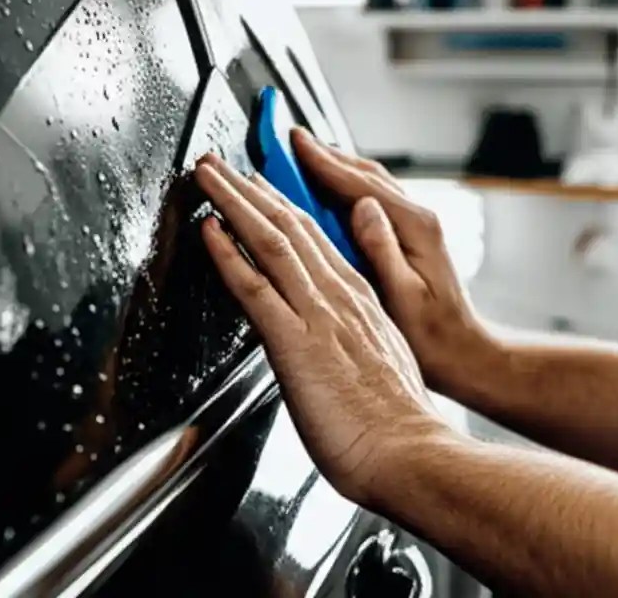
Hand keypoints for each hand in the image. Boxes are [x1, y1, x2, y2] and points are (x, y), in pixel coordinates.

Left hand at [194, 154, 448, 507]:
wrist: (410, 453)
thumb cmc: (396, 426)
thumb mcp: (385, 363)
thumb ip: (362, 337)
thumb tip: (349, 336)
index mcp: (359, 302)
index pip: (316, 239)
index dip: (283, 206)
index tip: (262, 186)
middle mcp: (338, 296)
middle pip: (289, 226)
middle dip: (251, 189)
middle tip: (222, 164)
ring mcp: (317, 314)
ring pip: (270, 240)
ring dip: (234, 202)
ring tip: (207, 174)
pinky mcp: (294, 341)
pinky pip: (254, 286)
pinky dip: (228, 254)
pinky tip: (209, 229)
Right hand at [290, 129, 500, 397]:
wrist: (463, 354)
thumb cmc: (434, 337)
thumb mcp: (405, 298)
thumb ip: (383, 249)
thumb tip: (362, 207)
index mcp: (415, 229)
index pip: (359, 184)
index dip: (322, 162)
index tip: (293, 143)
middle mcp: (417, 219)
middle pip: (363, 174)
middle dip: (324, 155)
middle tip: (288, 140)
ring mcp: (414, 225)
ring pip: (367, 183)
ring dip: (334, 167)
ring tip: (302, 157)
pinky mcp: (407, 237)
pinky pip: (370, 200)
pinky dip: (344, 188)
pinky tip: (326, 193)